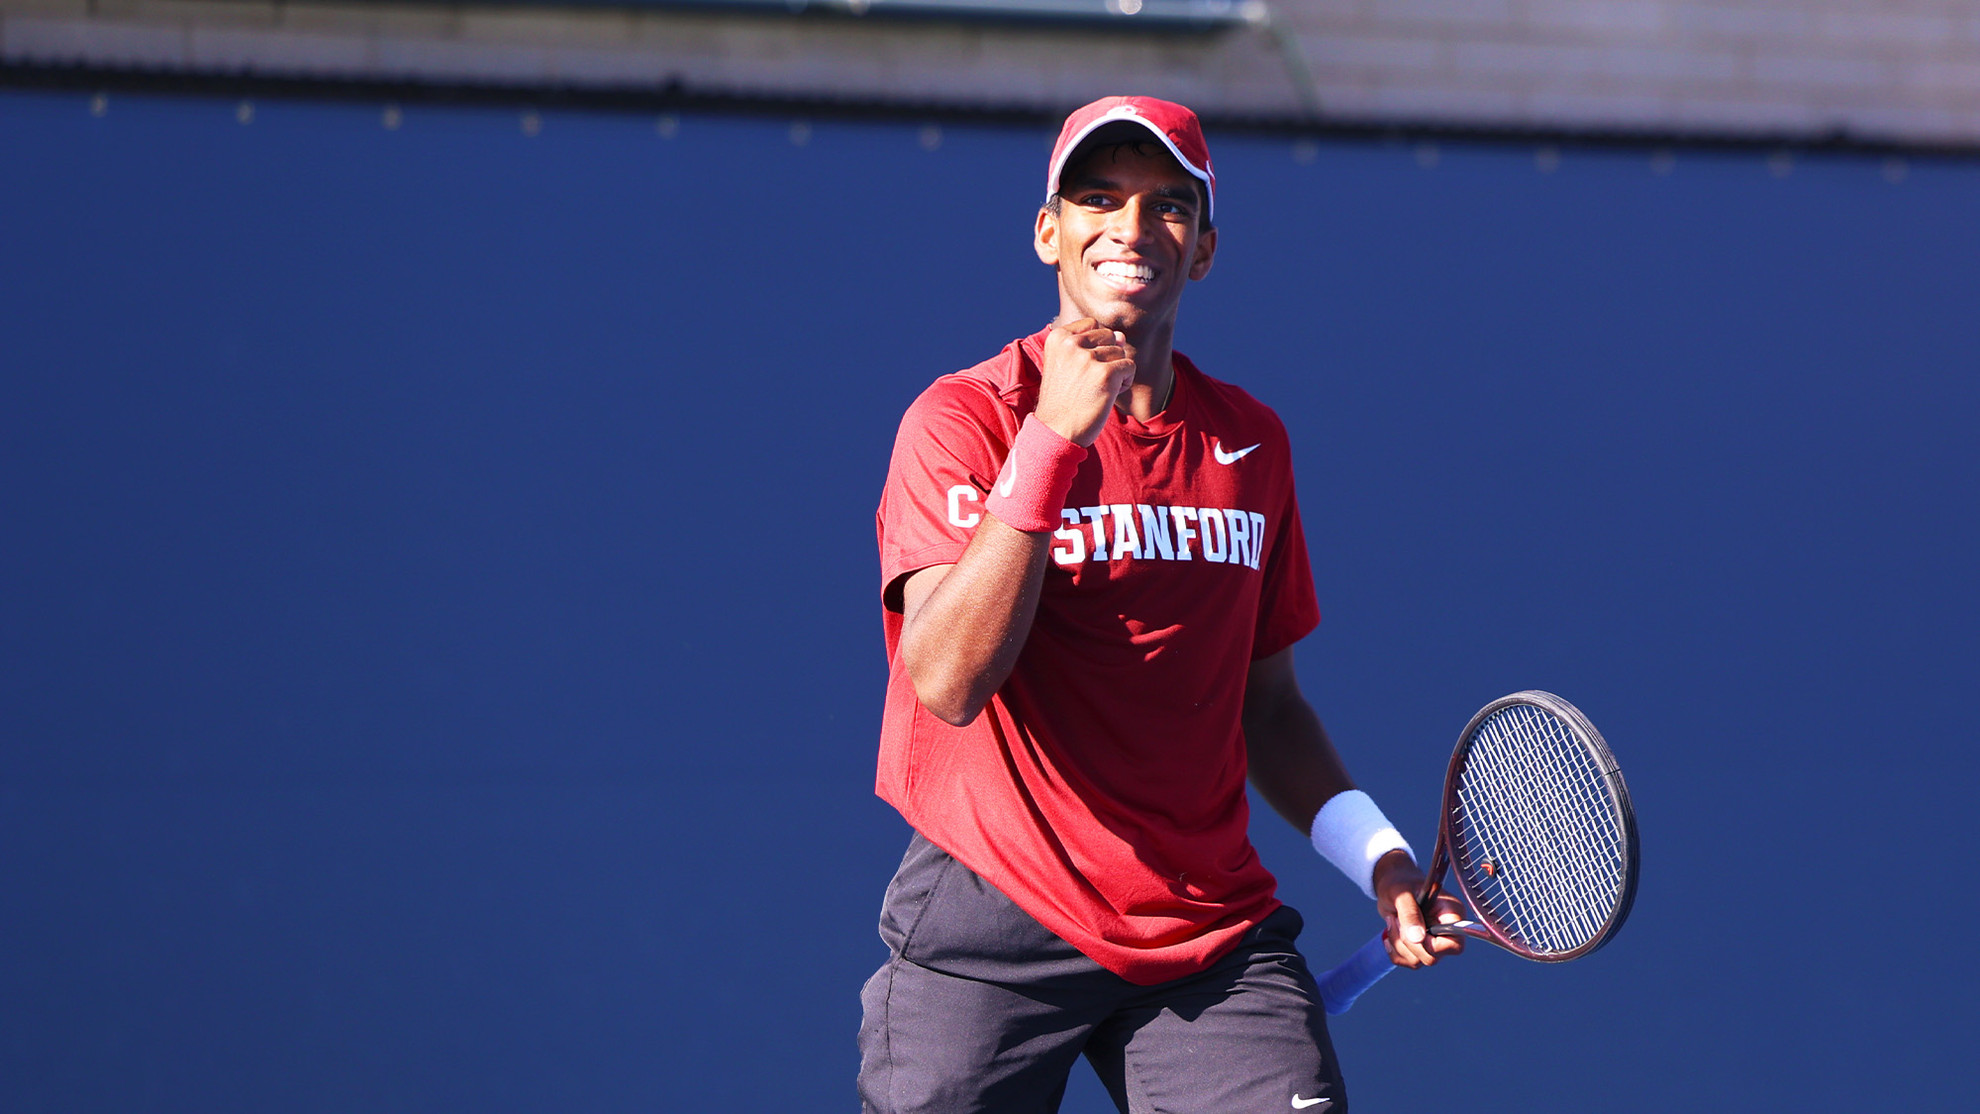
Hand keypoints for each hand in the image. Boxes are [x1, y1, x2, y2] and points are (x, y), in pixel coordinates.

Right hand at [1036, 318, 1134, 446]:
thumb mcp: (1068, 366)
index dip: (1095, 347)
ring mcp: (1087, 358)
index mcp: (1057, 337)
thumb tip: (1121, 335)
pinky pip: (1130, 366)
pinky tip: (1108, 395)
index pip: (1093, 325)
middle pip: (1109, 336)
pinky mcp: (1105, 373)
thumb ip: (1093, 346)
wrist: (1056, 431)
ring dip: (1116, 372)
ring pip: (1120, 352)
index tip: (1080, 369)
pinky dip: (1125, 382)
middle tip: (1090, 382)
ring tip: (1097, 390)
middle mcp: (1070, 343)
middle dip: (1107, 358)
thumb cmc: (1064, 400)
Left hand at [1373, 849, 1465, 968]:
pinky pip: (1409, 962)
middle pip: (1433, 957)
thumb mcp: (1401, 893)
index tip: (1414, 932)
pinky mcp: (1421, 947)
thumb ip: (1410, 913)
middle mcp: (1447, 930)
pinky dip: (1394, 951)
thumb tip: (1418, 939)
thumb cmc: (1399, 883)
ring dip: (1399, 944)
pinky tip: (1390, 934)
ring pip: (1419, 961)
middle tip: (1396, 920)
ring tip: (1392, 921)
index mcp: (1451, 914)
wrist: (1390, 885)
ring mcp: (1434, 941)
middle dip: (1408, 943)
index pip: (1455, 945)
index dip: (1434, 946)